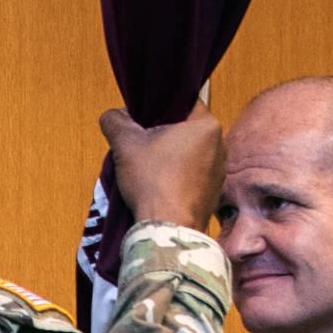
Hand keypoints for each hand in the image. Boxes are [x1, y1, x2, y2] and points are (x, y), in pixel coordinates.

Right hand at [100, 100, 224, 232]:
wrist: (168, 229)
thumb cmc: (153, 184)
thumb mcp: (125, 144)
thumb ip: (115, 121)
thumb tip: (112, 116)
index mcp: (207, 125)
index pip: (183, 103)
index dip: (159, 108)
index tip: (143, 120)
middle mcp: (220, 146)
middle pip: (186, 130)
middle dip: (163, 135)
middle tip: (142, 144)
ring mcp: (219, 172)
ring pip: (189, 154)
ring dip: (169, 158)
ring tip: (149, 169)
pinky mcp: (213, 194)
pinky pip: (192, 177)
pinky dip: (177, 178)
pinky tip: (159, 186)